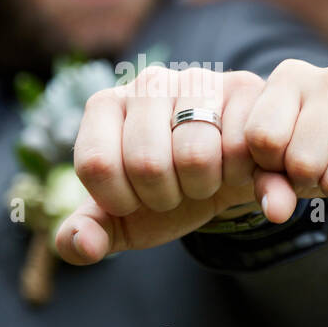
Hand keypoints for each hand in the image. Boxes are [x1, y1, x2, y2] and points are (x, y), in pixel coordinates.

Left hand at [55, 65, 298, 263]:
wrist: (224, 177)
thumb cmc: (166, 193)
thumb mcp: (123, 220)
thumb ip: (88, 235)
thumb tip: (84, 245)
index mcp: (105, 107)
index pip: (97, 164)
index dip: (121, 200)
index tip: (136, 198)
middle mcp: (148, 84)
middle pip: (147, 163)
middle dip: (165, 196)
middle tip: (177, 188)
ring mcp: (197, 81)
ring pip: (195, 155)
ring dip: (205, 186)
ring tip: (207, 175)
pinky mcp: (243, 86)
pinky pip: (239, 146)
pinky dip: (239, 175)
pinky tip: (238, 166)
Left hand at [245, 60, 327, 210]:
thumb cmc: (316, 153)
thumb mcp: (279, 165)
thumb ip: (267, 185)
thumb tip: (276, 212)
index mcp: (291, 76)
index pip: (262, 136)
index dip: (269, 165)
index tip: (280, 159)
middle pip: (301, 161)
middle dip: (306, 181)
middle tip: (318, 169)